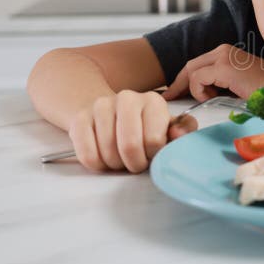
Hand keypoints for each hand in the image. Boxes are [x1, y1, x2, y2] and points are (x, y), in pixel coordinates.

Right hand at [68, 90, 197, 172]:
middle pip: (130, 147)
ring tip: (121, 158)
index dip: (153, 156)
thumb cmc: (144, 125)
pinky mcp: (80, 119)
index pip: (155, 140)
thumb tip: (177, 134)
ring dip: (116, 164)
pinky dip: (97, 164)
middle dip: (135, 163)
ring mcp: (101, 106)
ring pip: (108, 153)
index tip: (152, 154)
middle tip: (136, 163)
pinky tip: (103, 158)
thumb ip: (183, 131)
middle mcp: (127, 98)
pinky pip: (87, 154)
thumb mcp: (168, 127)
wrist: (109, 111)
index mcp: (153, 101)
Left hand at [161, 44, 263, 101]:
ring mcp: (222, 57)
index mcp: (225, 52)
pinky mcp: (223, 67)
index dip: (182, 79)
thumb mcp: (235, 83)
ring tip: (209, 98)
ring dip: (194, 89)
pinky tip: (214, 96)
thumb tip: (198, 93)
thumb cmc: (263, 90)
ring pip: (191, 72)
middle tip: (171, 98)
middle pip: (189, 66)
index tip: (173, 93)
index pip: (196, 64)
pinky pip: (198, 79)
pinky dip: (200, 91)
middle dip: (178, 83)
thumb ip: (218, 83)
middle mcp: (222, 50)